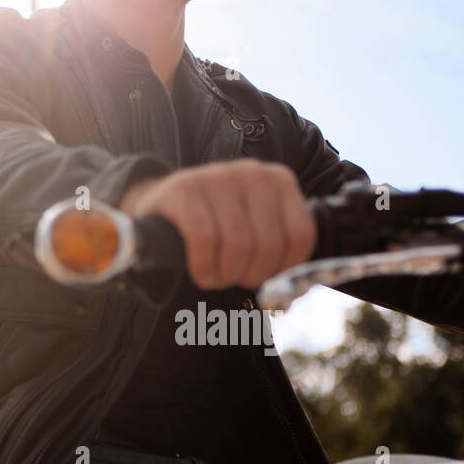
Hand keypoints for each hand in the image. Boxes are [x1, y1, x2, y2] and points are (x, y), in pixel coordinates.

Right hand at [119, 159, 315, 289]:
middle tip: (233, 278)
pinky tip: (200, 271)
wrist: (163, 208)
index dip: (283, 268)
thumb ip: (281, 251)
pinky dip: (204, 267)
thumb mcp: (256, 228)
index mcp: (279, 180)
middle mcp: (251, 172)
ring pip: (237, 246)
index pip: (300, 236)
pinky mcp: (183, 189)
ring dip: (224, 275)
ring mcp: (215, 176)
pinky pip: (204, 240)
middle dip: (250, 275)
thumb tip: (295, 292)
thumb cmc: (218, 225)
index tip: (264, 276)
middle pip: (268, 245)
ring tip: (215, 276)